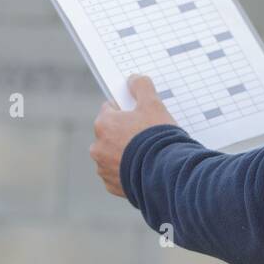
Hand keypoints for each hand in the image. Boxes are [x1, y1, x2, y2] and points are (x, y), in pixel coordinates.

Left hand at [90, 74, 177, 197]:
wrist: (166, 173)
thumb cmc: (158, 137)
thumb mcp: (153, 105)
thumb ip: (142, 87)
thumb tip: (133, 78)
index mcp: (103, 124)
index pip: (110, 109)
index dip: (127, 110)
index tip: (140, 115)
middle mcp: (97, 147)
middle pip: (110, 133)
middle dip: (125, 133)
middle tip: (146, 135)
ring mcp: (103, 168)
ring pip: (113, 154)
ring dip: (125, 153)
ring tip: (147, 154)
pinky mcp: (112, 185)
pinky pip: (118, 174)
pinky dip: (128, 171)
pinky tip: (144, 168)